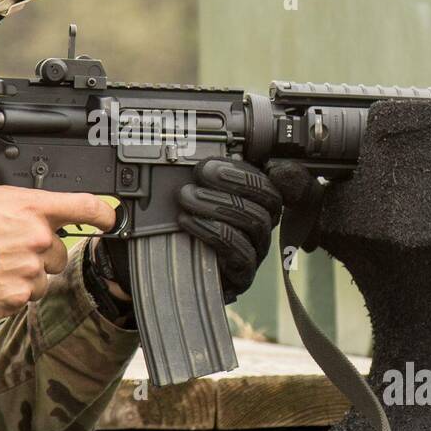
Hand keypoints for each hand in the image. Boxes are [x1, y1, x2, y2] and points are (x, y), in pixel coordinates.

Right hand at [0, 184, 115, 322]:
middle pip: (58, 252)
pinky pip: (25, 297)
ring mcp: (29, 272)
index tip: (110, 219)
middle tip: (5, 251)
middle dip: (40, 253)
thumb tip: (16, 207)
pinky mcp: (18, 299)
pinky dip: (10, 294)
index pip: (84, 207)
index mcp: (28, 207)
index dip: (104, 214)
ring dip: (26, 276)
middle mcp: (37, 239)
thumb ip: (8, 201)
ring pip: (43, 278)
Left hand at [100, 158, 283, 304]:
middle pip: (268, 201)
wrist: (162, 270)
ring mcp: (255, 252)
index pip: (266, 182)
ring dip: (218, 204)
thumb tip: (194, 153)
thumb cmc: (179, 229)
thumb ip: (198, 178)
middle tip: (200, 173)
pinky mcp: (242, 276)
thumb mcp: (187, 198)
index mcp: (255, 204)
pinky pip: (239, 252)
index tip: (219, 161)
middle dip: (235, 181)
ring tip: (187, 197)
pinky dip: (213, 232)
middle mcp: (261, 228)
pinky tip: (188, 222)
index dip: (248, 169)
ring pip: (254, 222)